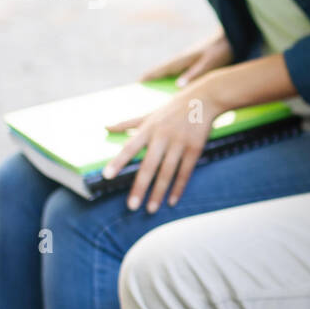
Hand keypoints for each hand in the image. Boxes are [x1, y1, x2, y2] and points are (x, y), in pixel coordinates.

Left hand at [101, 79, 222, 212]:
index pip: (130, 147)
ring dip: (159, 193)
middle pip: (149, 165)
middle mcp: (163, 136)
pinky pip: (185, 172)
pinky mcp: (195, 148)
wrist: (205, 99)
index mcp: (149, 128)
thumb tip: (105, 127)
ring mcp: (180, 143)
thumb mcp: (149, 113)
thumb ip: (128, 123)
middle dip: (140, 187)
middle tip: (131, 207)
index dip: (118, 162)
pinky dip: (178, 188)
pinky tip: (172, 201)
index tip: (106, 176)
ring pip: (167, 172)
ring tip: (151, 209)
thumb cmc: (173, 107)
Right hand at [141, 28, 232, 87]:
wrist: (231, 39)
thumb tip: (178, 86)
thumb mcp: (209, 63)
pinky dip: (171, 84)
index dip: (148, 77)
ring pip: (168, 76)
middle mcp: (180, 62)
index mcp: (181, 60)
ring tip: (152, 100)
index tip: (136, 86)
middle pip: (161, 74)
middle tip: (140, 95)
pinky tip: (173, 94)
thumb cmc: (220, 50)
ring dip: (160, 84)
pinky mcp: (192, 66)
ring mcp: (185, 64)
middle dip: (150, 83)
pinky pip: (178, 77)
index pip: (160, 70)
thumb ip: (195, 73)